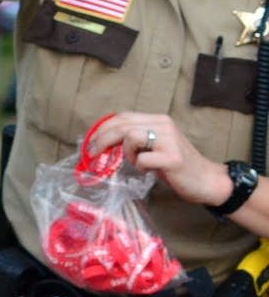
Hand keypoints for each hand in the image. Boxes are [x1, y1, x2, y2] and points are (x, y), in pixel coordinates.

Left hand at [89, 112, 228, 205]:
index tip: (90, 142)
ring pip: (131, 137)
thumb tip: (103, 141)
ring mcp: (170, 140)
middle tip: (92, 154)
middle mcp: (164, 125)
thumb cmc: (175, 165)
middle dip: (102, 139)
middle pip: (122, 125)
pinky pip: (142, 159)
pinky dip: (139, 166)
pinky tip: (149, 171)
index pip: (122, 117)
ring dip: (126, 153)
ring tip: (136, 163)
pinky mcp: (172, 158)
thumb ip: (134, 139)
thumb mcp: (153, 147)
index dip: (102, 128)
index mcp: (158, 120)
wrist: (206, 180)